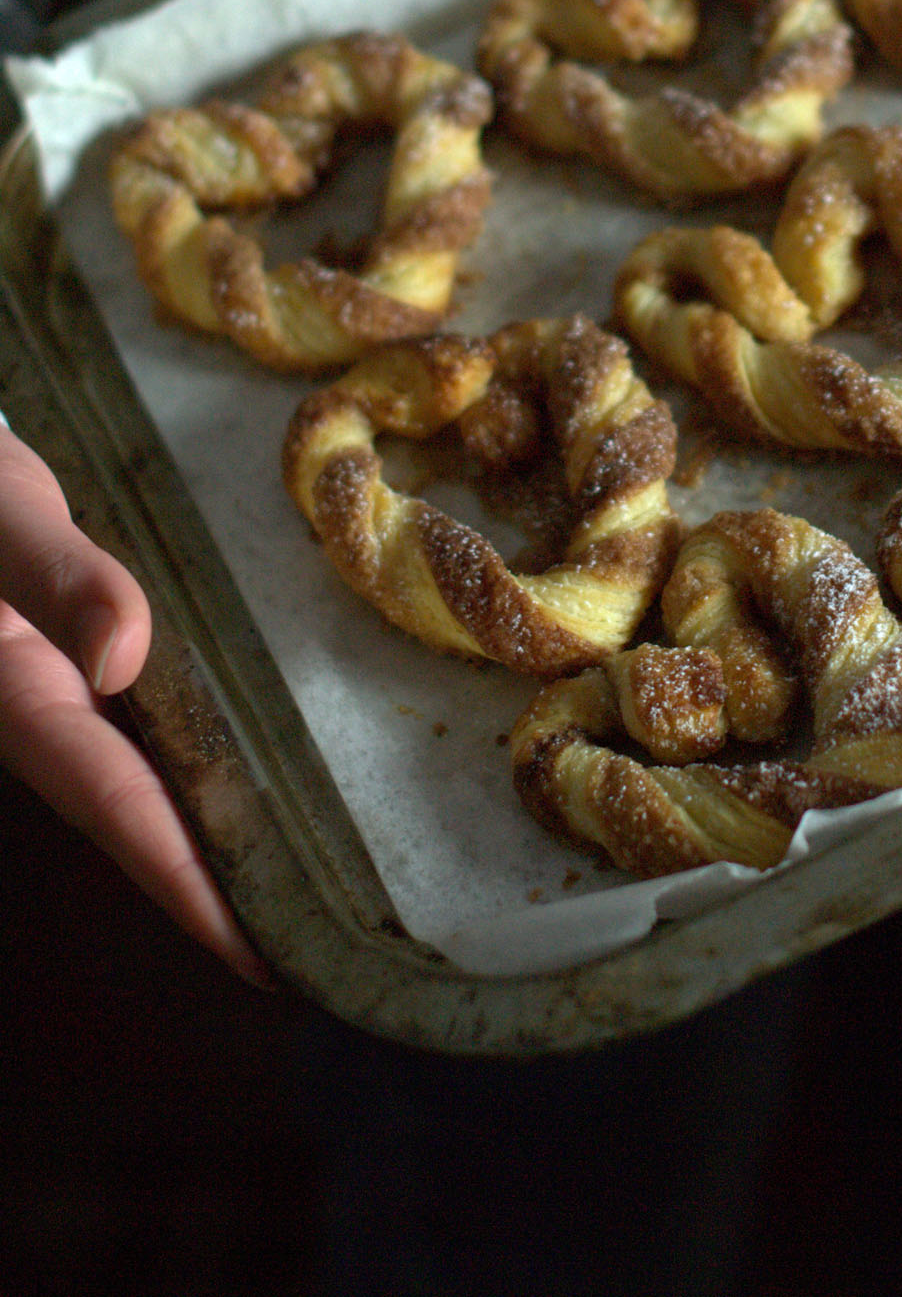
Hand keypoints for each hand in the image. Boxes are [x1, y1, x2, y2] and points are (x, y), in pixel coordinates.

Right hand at [0, 423, 270, 985]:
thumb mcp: (1, 516)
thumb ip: (57, 576)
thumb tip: (122, 655)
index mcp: (17, 694)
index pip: (117, 803)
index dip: (186, 882)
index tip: (253, 949)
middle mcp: (37, 716)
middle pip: (134, 821)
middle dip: (208, 893)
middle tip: (297, 960)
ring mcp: (52, 703)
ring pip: (136, 792)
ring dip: (202, 848)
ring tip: (286, 906)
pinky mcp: (69, 681)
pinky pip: (135, 749)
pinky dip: (189, 785)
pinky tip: (242, 804)